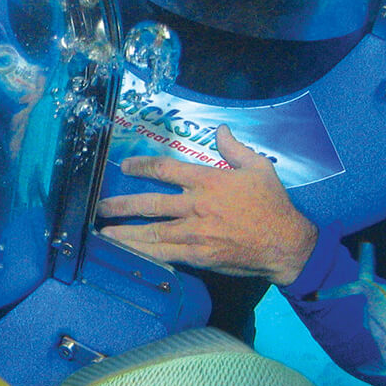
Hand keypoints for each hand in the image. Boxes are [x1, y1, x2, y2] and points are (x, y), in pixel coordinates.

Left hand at [95, 125, 317, 285]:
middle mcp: (195, 205)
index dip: (141, 167)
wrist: (285, 244)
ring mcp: (194, 233)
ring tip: (103, 232)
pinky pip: (164, 254)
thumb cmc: (273, 204)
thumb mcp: (259, 167)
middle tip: (100, 206)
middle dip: (121, 205)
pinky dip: (143, 253)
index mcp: (208, 181)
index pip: (165, 170)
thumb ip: (235, 148)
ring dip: (124, 232)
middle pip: (150, 204)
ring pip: (151, 232)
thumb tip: (221, 130)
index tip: (125, 167)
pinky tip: (127, 253)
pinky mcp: (198, 255)